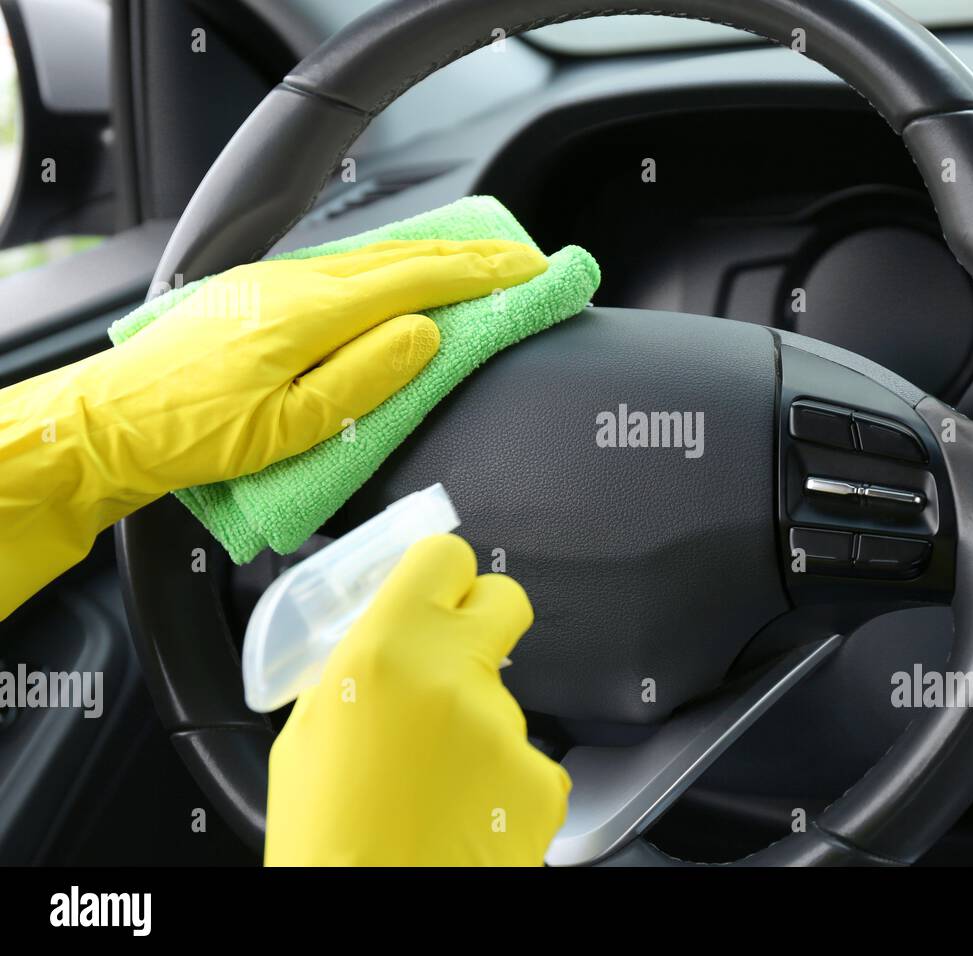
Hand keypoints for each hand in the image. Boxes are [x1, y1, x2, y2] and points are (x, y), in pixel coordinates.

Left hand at [0, 239, 545, 618]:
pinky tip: (405, 272)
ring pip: (372, 254)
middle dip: (470, 255)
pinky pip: (344, 265)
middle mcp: (294, 281)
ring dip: (433, 255)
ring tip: (480, 261)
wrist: (109, 421)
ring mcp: (274, 280)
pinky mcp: (260, 292)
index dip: (479, 273)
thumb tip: (424, 333)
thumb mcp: (291, 428)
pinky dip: (392, 263)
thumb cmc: (195, 436)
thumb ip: (364, 378)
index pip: (415, 279)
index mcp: (310, 312)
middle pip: (400, 255)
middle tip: (522, 258)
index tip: (526, 268)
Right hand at [264, 534, 570, 865]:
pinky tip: (467, 812)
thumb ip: (358, 668)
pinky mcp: (542, 780)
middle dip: (484, 623)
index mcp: (387, 651)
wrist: (366, 913)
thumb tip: (389, 641)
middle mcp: (456, 677)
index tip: (437, 592)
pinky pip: (529, 761)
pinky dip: (504, 781)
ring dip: (479, 725)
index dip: (442, 576)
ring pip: (507, 698)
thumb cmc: (324, 837)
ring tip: (435, 780)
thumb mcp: (310, 730)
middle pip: (507, 600)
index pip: (446, 556)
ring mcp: (508, 729)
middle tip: (454, 662)